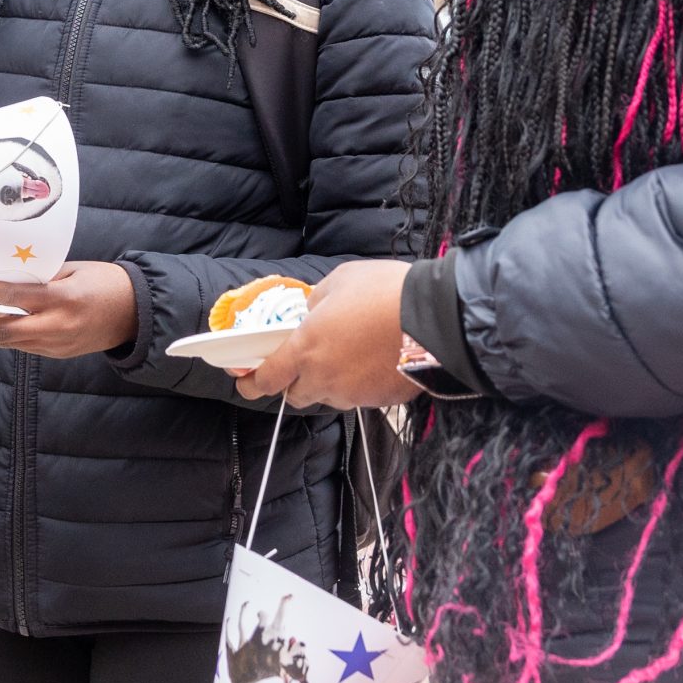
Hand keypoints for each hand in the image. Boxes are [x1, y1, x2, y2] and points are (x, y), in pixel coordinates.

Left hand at [0, 262, 138, 357]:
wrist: (137, 315)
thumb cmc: (106, 283)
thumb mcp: (73, 271)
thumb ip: (39, 277)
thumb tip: (5, 277)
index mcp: (63, 301)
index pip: (16, 297)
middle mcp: (56, 328)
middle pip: (1, 333)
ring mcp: (56, 346)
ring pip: (7, 342)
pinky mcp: (56, 354)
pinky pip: (22, 344)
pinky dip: (2, 334)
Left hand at [235, 260, 420, 409]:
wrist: (437, 317)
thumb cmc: (384, 292)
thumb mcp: (339, 281)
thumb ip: (316, 302)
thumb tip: (312, 314)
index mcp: (306, 348)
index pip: (268, 378)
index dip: (252, 383)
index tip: (245, 382)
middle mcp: (325, 378)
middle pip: (296, 396)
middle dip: (293, 383)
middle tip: (304, 363)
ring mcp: (354, 394)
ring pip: (329, 397)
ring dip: (329, 382)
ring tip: (349, 355)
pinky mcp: (381, 401)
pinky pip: (360, 397)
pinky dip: (359, 384)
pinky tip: (374, 361)